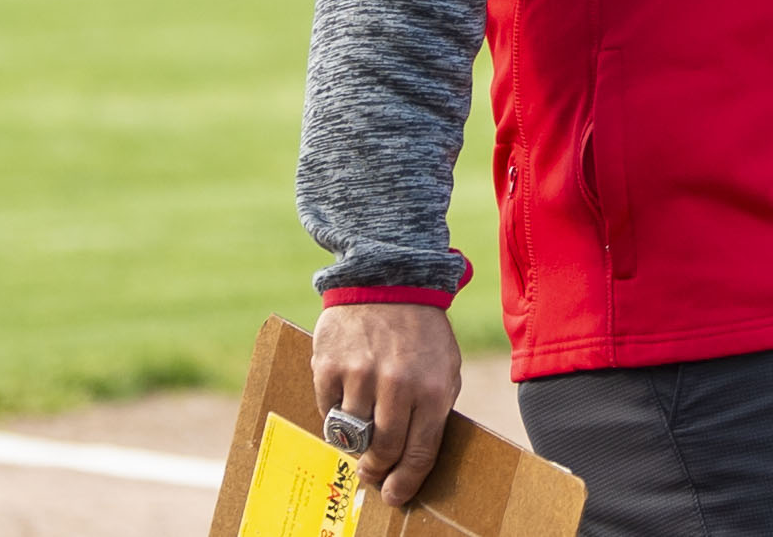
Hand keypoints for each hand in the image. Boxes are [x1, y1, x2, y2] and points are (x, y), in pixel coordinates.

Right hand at [312, 302, 460, 506]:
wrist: (387, 277)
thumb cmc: (420, 332)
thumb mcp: (444, 369)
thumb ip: (433, 412)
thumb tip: (413, 459)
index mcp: (431, 389)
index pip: (418, 453)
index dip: (404, 482)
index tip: (394, 495)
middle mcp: (396, 384)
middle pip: (383, 449)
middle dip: (377, 469)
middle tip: (372, 473)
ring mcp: (360, 374)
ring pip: (352, 432)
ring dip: (355, 438)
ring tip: (360, 427)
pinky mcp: (329, 364)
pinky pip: (327, 408)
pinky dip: (334, 410)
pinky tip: (345, 394)